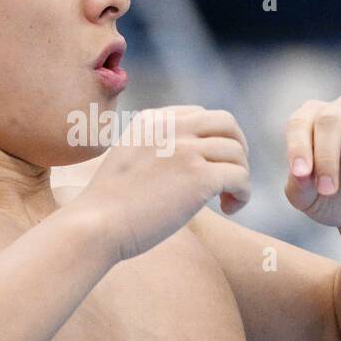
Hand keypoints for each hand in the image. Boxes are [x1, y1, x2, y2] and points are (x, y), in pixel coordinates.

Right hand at [73, 106, 250, 260]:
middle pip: (226, 123)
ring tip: (228, 199)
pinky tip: (229, 208)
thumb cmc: (107, 206)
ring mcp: (186, 150)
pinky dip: (243, 194)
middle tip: (230, 176)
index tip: (209, 164)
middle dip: (237, 147)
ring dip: (240, 175)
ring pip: (237, 152)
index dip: (212, 139)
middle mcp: (171, 127)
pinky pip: (241, 177)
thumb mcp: (127, 159)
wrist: (96, 225)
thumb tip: (184, 163)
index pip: (199, 115)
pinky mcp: (200, 177)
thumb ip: (153, 149)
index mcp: (152, 120)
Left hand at [284, 96, 340, 228]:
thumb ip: (299, 187)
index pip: (300, 122)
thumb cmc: (334, 199)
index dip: (298, 146)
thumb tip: (300, 174)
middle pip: (329, 120)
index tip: (302, 175)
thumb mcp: (309, 200)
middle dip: (326, 158)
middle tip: (327, 190)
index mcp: (313, 120)